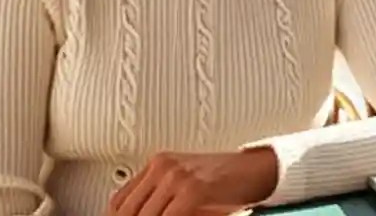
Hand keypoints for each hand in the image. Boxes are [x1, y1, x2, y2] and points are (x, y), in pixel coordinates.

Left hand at [106, 147, 278, 215]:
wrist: (257, 170)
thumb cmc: (225, 180)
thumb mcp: (185, 182)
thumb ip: (160, 196)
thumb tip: (138, 213)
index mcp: (158, 164)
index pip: (118, 202)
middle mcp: (164, 167)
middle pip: (127, 212)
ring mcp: (177, 177)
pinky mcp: (193, 190)